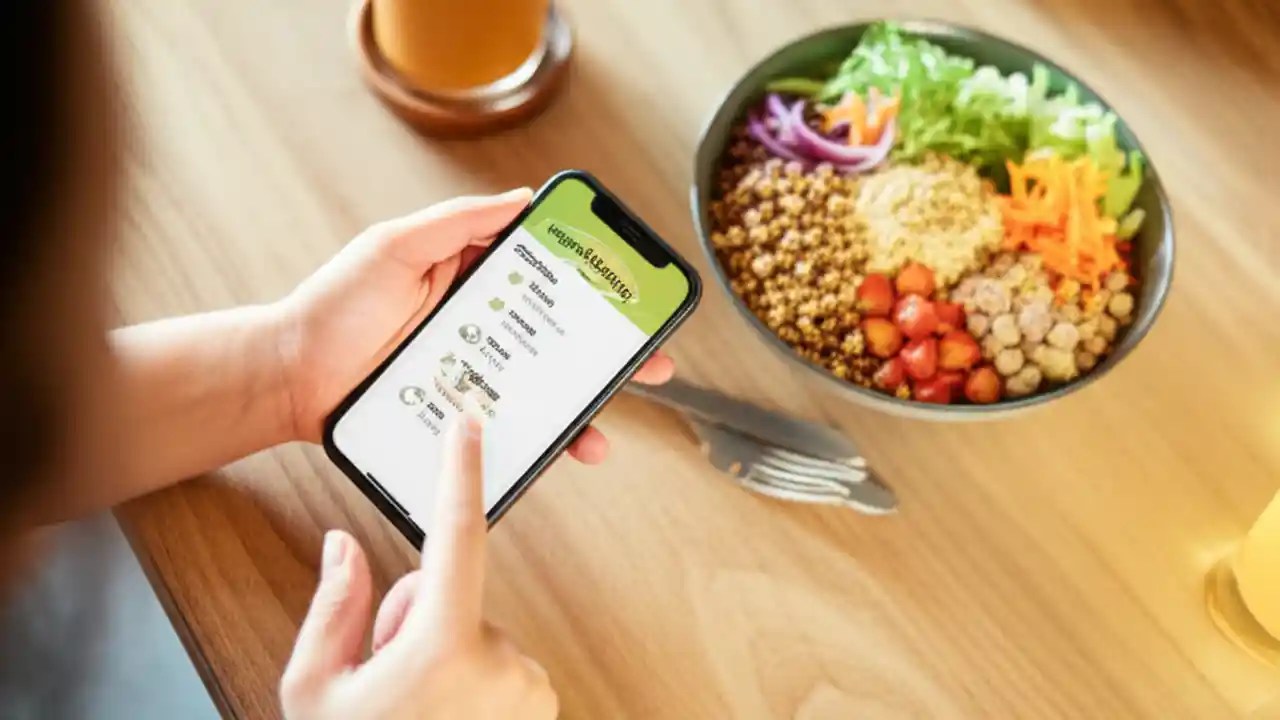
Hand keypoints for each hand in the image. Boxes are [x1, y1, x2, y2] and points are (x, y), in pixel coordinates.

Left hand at [273, 189, 674, 455]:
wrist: (289, 378)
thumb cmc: (335, 304)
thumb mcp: (394, 247)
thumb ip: (457, 222)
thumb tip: (521, 198)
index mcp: (471, 277)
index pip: (544, 274)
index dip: (591, 280)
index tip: (630, 287)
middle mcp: (480, 326)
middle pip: (559, 336)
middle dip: (610, 348)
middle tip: (652, 357)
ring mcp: (472, 373)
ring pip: (543, 387)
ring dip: (586, 402)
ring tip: (612, 415)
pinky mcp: (458, 415)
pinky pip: (511, 428)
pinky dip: (544, 440)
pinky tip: (568, 448)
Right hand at [280, 418, 556, 718]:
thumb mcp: (316, 689)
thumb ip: (333, 607)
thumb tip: (344, 545)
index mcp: (445, 648)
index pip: (456, 537)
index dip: (460, 474)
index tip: (469, 426)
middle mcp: (504, 663)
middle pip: (449, 596)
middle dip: (416, 622)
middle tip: (388, 681)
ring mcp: (531, 689)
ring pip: (474, 632)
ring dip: (445, 657)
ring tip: (416, 711)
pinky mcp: (543, 706)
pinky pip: (501, 664)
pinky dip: (473, 681)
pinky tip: (444, 718)